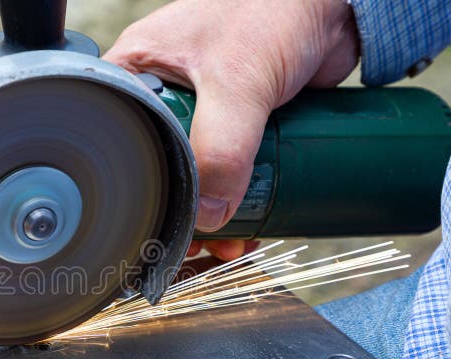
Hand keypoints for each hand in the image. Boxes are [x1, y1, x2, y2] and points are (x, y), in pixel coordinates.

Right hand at [104, 0, 358, 259]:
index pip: (114, 136)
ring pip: (195, 173)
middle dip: (177, 207)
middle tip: (194, 240)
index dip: (127, 182)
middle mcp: (165, 92)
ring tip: (229, 242)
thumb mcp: (238, 77)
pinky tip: (249, 223)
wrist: (335, 3)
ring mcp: (204, 110)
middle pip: (156, 164)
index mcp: (138, 70)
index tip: (149, 221)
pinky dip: (237, 200)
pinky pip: (229, 171)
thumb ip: (222, 143)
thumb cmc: (276, 8)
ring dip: (212, 212)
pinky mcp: (239, 124)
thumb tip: (209, 210)